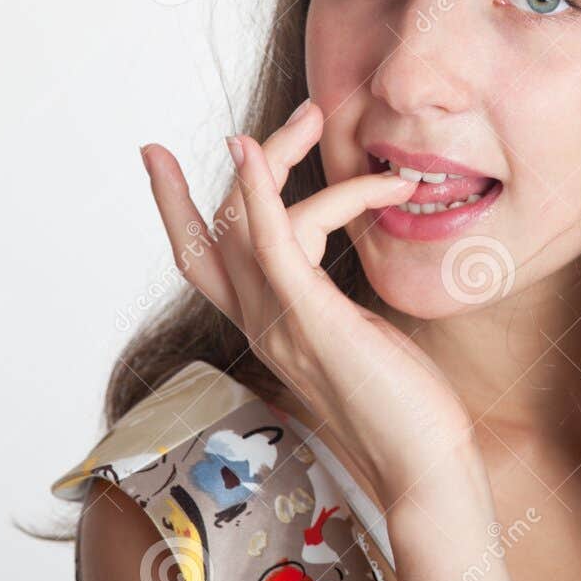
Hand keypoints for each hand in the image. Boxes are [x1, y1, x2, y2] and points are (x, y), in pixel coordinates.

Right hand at [138, 98, 480, 507]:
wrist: (424, 467)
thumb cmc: (407, 411)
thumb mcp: (362, 345)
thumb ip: (339, 312)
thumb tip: (350, 289)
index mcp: (270, 329)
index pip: (204, 262)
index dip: (175, 207)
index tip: (156, 154)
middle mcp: (261, 324)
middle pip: (222, 226)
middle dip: (252, 160)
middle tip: (303, 112)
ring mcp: (279, 322)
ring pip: (248, 219)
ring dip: (282, 158)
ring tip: (331, 124)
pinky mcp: (308, 318)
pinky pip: (270, 242)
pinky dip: (258, 191)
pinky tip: (249, 149)